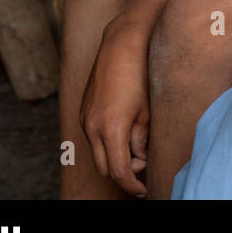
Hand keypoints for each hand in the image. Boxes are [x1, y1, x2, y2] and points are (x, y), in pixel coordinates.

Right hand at [79, 17, 150, 196]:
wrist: (123, 43)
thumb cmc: (142, 74)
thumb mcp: (148, 111)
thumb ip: (141, 140)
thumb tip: (139, 160)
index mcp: (111, 128)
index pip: (119, 171)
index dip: (132, 184)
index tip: (143, 189)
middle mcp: (92, 126)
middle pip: (105, 167)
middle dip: (124, 173)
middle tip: (143, 169)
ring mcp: (85, 118)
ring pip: (97, 154)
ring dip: (114, 158)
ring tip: (137, 151)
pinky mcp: (84, 111)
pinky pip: (92, 137)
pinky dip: (106, 144)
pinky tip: (125, 135)